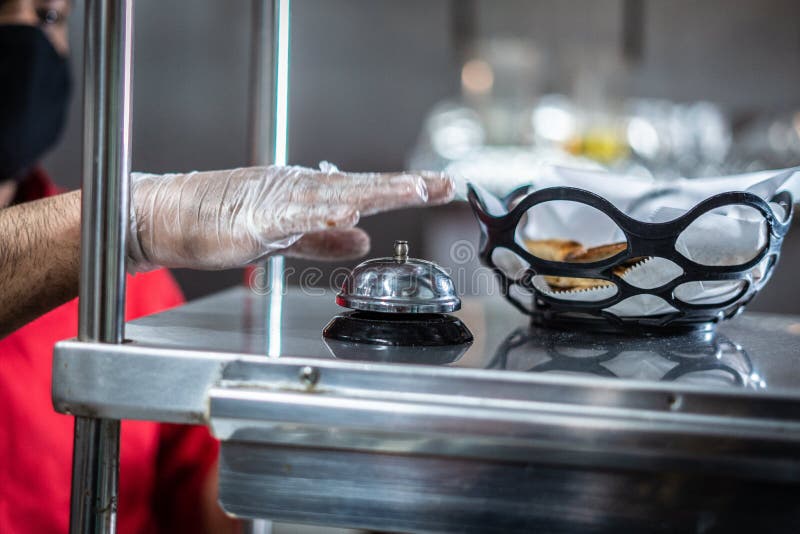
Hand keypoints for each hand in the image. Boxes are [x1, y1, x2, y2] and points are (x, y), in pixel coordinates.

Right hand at [127, 164, 453, 270]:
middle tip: (444, 183)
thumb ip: (326, 240)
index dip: (404, 188)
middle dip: (405, 186)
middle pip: (362, 186)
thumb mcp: (289, 235)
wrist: (171, 215)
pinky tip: (348, 215)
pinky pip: (294, 218)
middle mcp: (301, 190)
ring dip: (376, 193)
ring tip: (412, 190)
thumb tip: (364, 242)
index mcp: (310, 195)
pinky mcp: (256, 221)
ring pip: (336, 196)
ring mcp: (280, 202)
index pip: (367, 189)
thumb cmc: (223, 221)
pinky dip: (322, 216)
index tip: (441, 185)